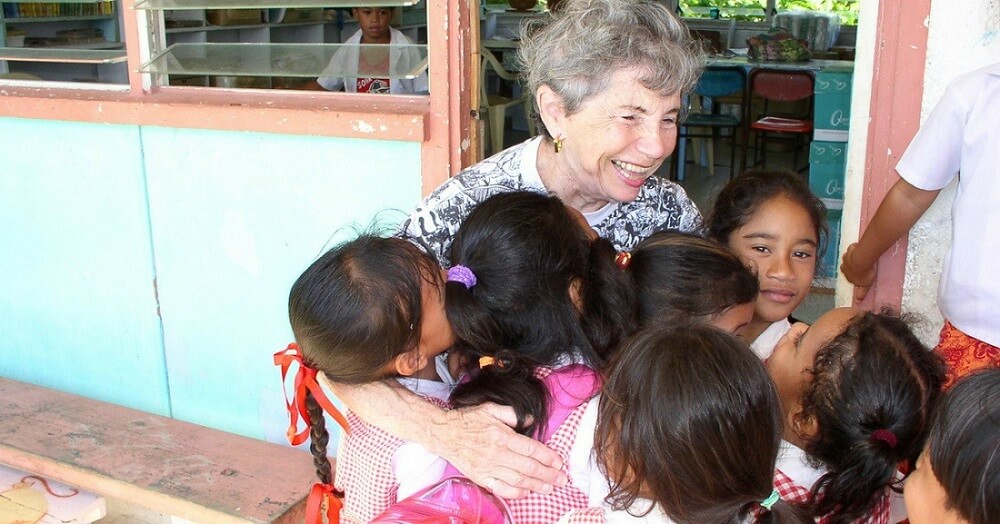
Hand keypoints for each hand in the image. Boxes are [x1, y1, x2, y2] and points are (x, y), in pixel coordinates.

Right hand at [437, 403, 566, 498]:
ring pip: (518, 480)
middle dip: (548, 475)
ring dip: (536, 485)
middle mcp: (497, 453)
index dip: (547, 457)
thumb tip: (531, 419)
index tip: (559, 462)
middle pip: (528, 467)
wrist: (444, 433)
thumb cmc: (468, 420)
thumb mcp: (491, 408)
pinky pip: (501, 488)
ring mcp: (488, 467)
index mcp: (501, 435)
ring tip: (550, 488)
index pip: (531, 449)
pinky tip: (526, 492)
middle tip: (562, 480)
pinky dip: (515, 493)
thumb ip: (512, 413)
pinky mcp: (480, 477)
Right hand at [840, 243, 875, 300]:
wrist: (862, 260)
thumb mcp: (865, 285)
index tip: (860, 274)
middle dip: (852, 266)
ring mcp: (845, 259)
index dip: (855, 275)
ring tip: (861, 258)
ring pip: (848, 259)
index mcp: (848, 277)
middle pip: (847, 267)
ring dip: (853, 258)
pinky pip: (851, 251)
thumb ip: (861, 292)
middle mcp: (844, 268)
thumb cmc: (864, 274)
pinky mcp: (849, 251)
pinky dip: (855, 251)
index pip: (850, 277)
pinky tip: (861, 251)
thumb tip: (858, 300)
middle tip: (860, 265)